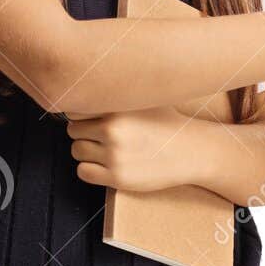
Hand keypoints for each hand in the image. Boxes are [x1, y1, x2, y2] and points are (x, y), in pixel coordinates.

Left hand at [64, 105, 192, 192]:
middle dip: (85, 133)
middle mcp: (113, 129)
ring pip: (76, 151)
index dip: (81, 115)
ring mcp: (115, 154)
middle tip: (104, 136)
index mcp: (116, 107)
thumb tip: (80, 88)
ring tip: (108, 150)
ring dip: (87, 152)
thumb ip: (113, 95)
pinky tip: (106, 165)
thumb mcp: (142, 99)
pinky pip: (83, 172)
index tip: (91, 119)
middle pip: (73, 131)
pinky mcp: (117, 177)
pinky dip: (90, 169)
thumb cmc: (166, 123)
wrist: (191, 151)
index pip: (74, 109)